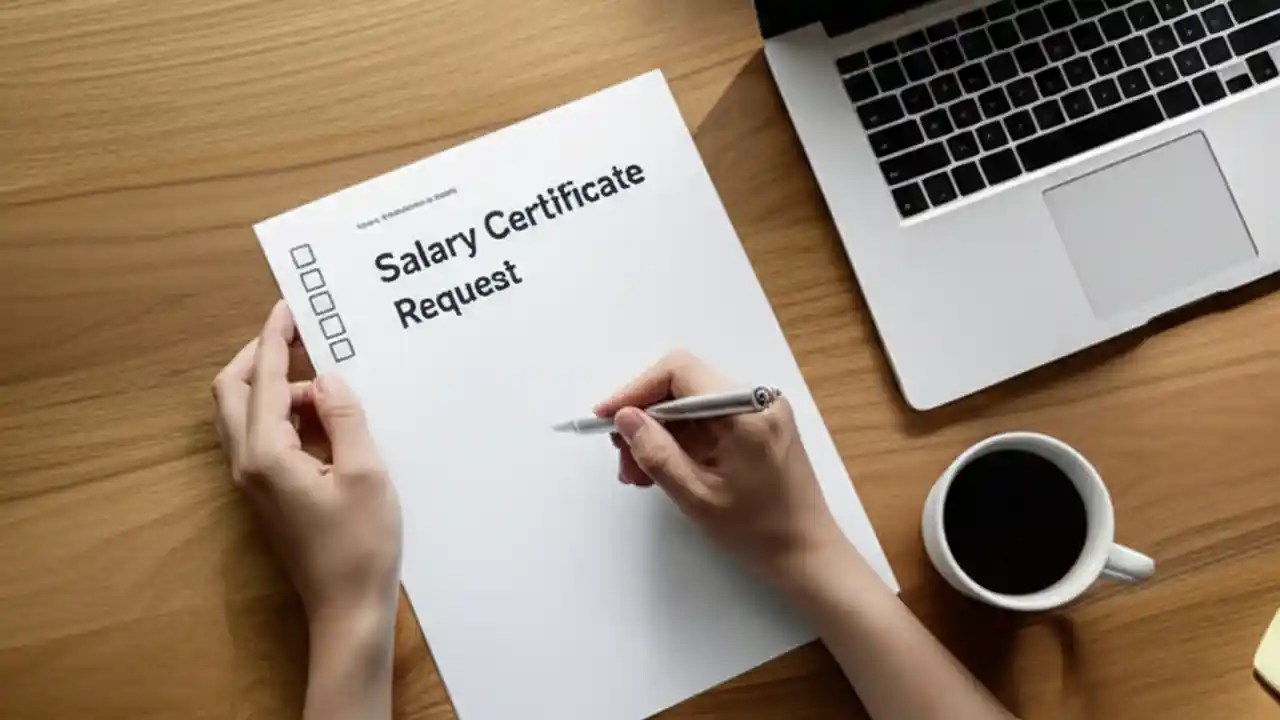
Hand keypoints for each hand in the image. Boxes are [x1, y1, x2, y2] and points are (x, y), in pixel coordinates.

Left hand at [212, 302, 401, 628]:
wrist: (346, 609)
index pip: (265, 380)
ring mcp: (252, 482)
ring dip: (272, 385)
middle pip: (233, 392)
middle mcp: (247, 464)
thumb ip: (344, 417)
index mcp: (267, 455)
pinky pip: (261, 436)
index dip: (276, 339)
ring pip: (243, 414)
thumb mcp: (366, 473)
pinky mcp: (266, 494)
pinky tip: (322, 415)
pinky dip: (282, 412)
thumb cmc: (361, 545)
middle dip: (260, 355)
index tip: (289, 306)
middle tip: (297, 334)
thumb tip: (329, 377)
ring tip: (323, 377)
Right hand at [595, 350, 845, 580]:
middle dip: (645, 418)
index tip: (607, 418)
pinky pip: (709, 421)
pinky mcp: (759, 427)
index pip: (680, 372)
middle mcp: (758, 401)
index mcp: (748, 412)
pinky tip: (662, 469)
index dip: (636, 390)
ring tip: (638, 473)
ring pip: (692, 406)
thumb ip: (657, 453)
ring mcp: (761, 412)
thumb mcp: (697, 497)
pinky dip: (682, 441)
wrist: (807, 554)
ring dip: (660, 433)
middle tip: (622, 458)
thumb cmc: (760, 533)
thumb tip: (625, 418)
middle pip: (684, 387)